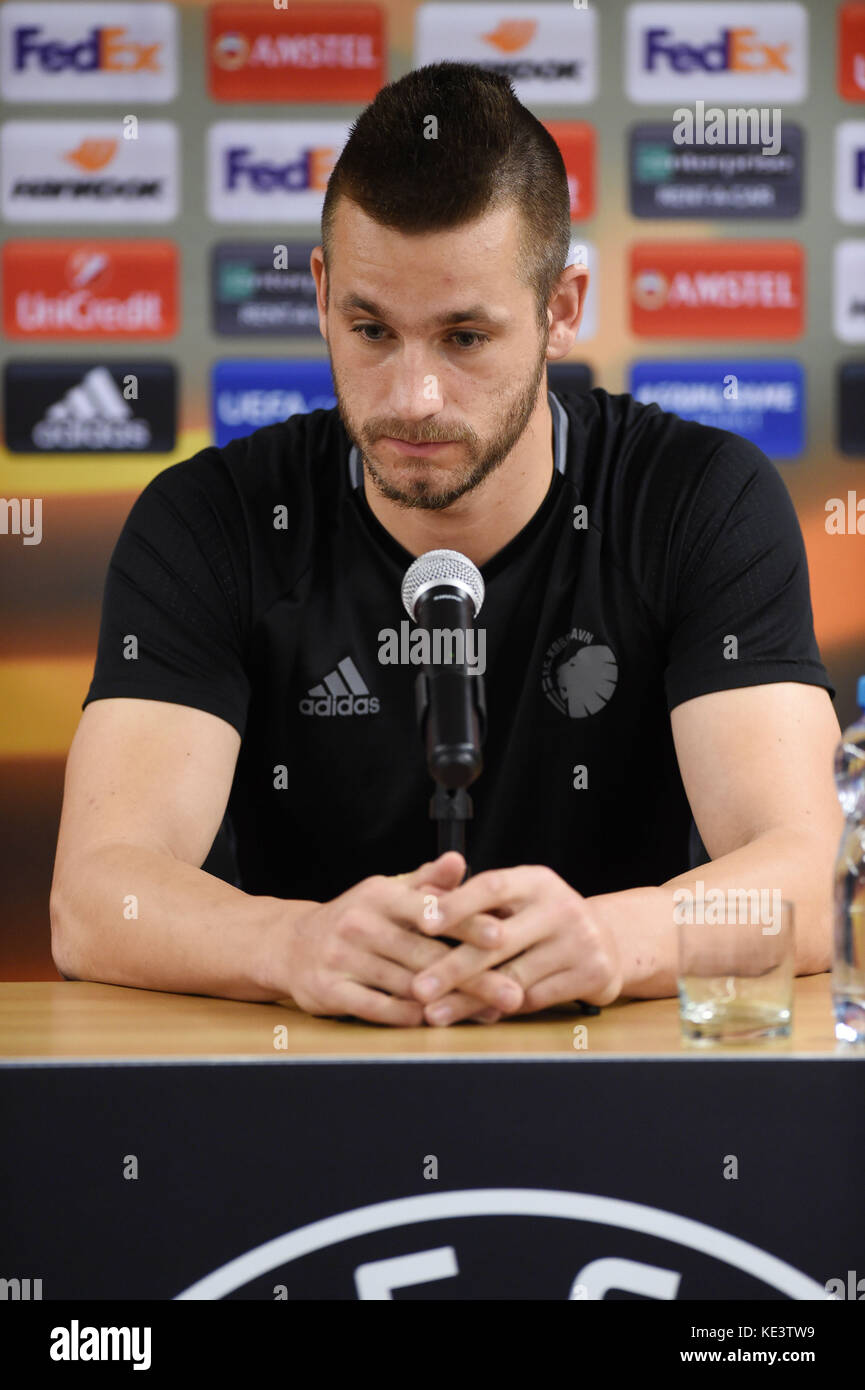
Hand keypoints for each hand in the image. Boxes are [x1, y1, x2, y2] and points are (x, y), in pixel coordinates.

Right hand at [276, 852, 524, 1025]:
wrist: (291, 944)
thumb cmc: (357, 917)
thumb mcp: (388, 892)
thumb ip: (427, 881)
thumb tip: (459, 861)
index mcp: (380, 895)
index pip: (432, 910)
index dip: (468, 924)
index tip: (503, 937)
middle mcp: (360, 923)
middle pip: (426, 954)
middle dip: (473, 975)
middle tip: (511, 992)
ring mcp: (342, 958)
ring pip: (406, 984)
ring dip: (450, 1003)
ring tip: (487, 1013)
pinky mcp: (329, 990)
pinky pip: (378, 1008)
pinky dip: (409, 1017)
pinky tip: (437, 1022)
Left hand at [410, 863, 622, 1023]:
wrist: (608, 942)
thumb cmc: (542, 919)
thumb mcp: (515, 901)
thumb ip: (471, 900)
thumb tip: (422, 897)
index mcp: (537, 881)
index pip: (493, 886)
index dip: (457, 905)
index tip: (423, 924)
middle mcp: (561, 906)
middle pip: (499, 941)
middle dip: (453, 967)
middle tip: (418, 988)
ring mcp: (581, 941)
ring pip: (513, 978)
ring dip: (469, 1000)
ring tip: (435, 1014)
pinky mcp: (593, 974)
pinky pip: (534, 998)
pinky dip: (501, 1009)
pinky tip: (475, 1016)